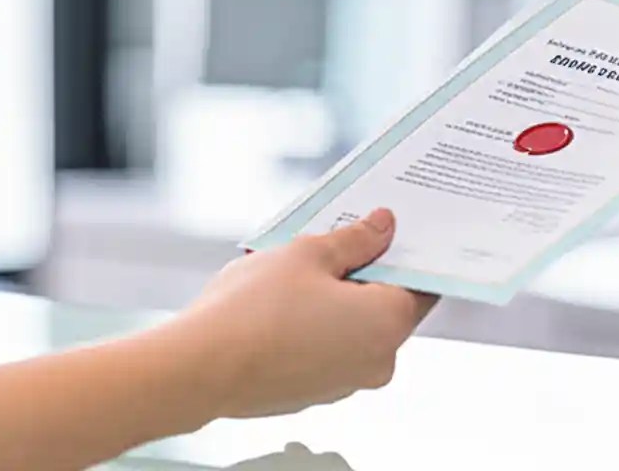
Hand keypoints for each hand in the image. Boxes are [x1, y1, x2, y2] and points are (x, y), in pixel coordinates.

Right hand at [168, 209, 436, 418]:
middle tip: (335, 241)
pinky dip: (315, 326)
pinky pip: (326, 349)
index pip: (420, 283)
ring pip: (353, 328)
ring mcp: (345, 383)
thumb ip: (355, 239)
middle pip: (386, 305)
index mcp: (389, 324)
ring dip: (335, 299)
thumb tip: (383, 227)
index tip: (389, 230)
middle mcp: (377, 361)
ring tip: (298, 270)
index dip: (404, 253)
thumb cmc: (254, 312)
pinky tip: (282, 304)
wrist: (197, 370)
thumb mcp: (309, 253)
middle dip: (364, 272)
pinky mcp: (312, 392)